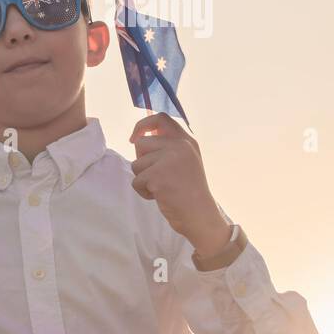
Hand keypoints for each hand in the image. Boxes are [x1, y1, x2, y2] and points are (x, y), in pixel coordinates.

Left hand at [128, 113, 229, 258]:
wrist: (200, 215)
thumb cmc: (189, 191)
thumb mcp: (184, 160)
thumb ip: (168, 147)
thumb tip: (140, 137)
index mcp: (187, 140)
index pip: (160, 118)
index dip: (142, 125)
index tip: (134, 138)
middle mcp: (180, 146)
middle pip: (141, 143)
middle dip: (142, 161)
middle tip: (157, 175)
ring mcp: (170, 160)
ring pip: (136, 164)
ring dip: (143, 178)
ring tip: (162, 187)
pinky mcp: (159, 175)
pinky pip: (136, 181)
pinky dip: (143, 192)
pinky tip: (160, 196)